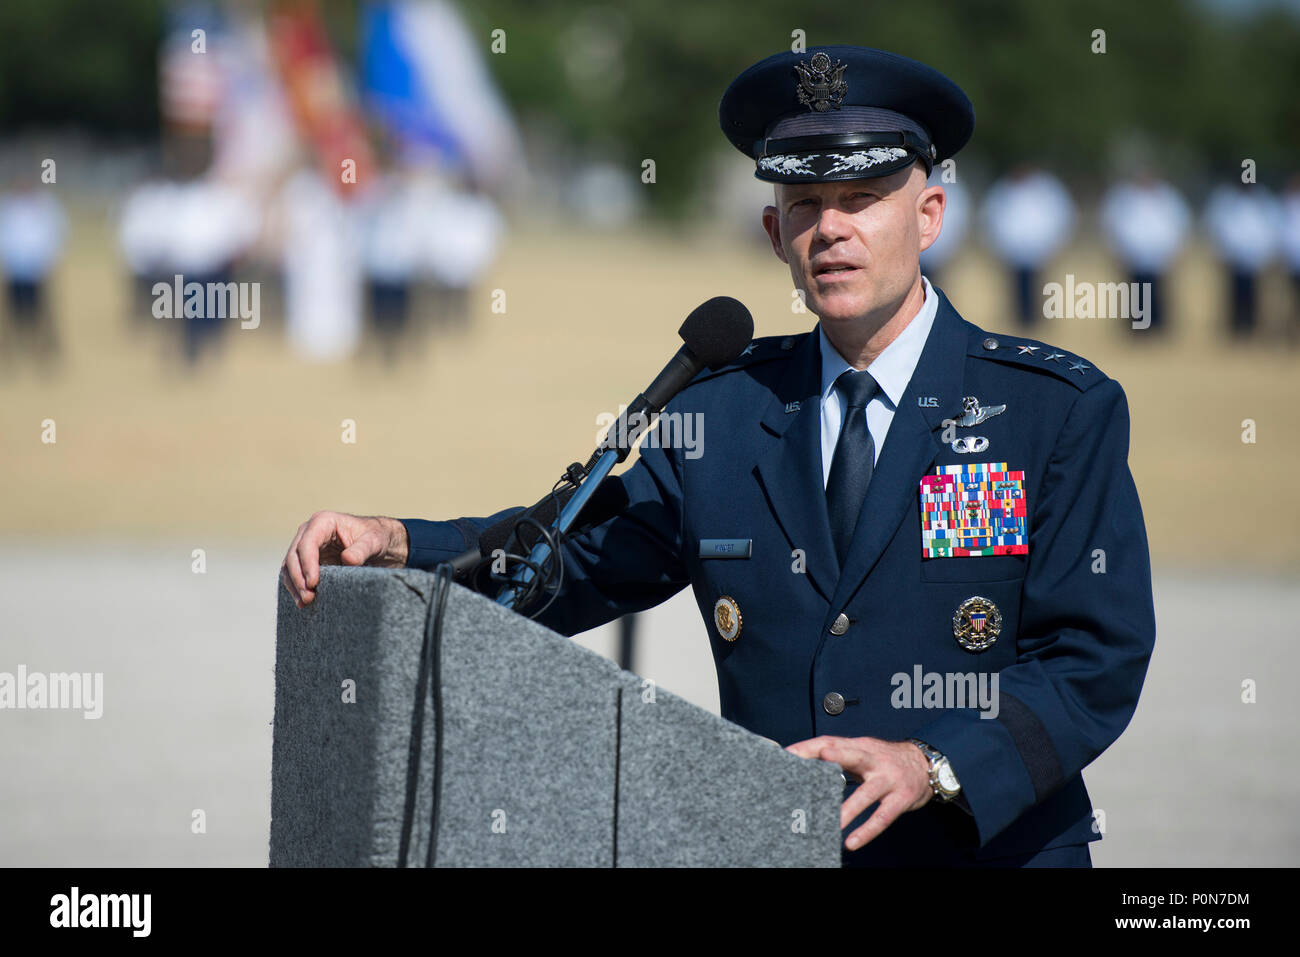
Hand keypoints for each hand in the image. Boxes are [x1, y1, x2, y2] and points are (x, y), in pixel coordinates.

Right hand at [280, 512, 408, 607]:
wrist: (375, 543)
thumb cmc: (375, 538)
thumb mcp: (373, 541)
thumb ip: (362, 550)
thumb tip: (348, 560)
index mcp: (323, 522)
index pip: (307, 543)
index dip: (307, 563)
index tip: (313, 583)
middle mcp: (309, 532)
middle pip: (294, 556)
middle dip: (298, 578)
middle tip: (308, 598)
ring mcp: (304, 547)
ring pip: (289, 567)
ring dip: (294, 585)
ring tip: (304, 603)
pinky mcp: (306, 561)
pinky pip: (294, 575)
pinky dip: (296, 588)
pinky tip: (303, 602)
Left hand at [786, 735, 931, 850]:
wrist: (925, 764)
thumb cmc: (886, 760)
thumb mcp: (863, 752)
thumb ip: (838, 756)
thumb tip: (805, 761)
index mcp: (860, 746)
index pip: (830, 741)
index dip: (809, 747)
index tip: (787, 754)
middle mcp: (873, 759)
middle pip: (853, 755)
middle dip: (835, 755)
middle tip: (814, 761)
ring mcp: (888, 779)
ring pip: (866, 793)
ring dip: (848, 809)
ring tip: (830, 823)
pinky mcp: (901, 798)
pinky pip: (882, 816)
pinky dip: (867, 830)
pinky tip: (852, 842)